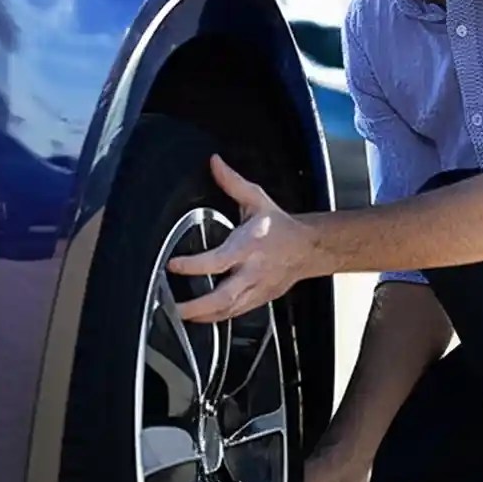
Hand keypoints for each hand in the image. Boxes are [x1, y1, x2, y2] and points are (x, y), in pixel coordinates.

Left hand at [167, 155, 325, 322]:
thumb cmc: (281, 226)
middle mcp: (252, 271)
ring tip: (182, 315)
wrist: (308, 249)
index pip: (218, 260)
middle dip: (197, 306)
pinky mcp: (259, 299)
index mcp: (249, 246)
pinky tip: (201, 317)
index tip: (174, 265)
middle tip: (175, 307)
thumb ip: (233, 183)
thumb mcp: (257, 200)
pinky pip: (236, 313)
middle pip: (224, 297)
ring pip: (229, 310)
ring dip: (204, 316)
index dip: (194, 266)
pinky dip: (216, 317)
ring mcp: (257, 289)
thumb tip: (215, 163)